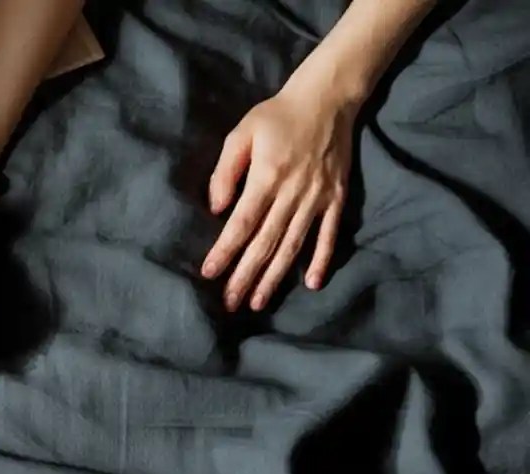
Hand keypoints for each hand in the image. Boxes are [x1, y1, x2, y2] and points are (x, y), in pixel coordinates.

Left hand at [202, 85, 355, 310]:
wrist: (327, 98)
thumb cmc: (277, 116)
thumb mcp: (241, 133)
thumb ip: (225, 171)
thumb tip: (216, 208)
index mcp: (266, 177)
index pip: (242, 224)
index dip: (225, 252)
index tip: (209, 274)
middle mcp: (293, 193)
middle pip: (265, 243)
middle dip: (245, 276)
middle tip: (230, 303)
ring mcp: (317, 198)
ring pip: (293, 246)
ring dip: (275, 277)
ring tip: (258, 302)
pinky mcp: (336, 198)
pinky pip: (330, 235)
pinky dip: (322, 260)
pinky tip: (312, 284)